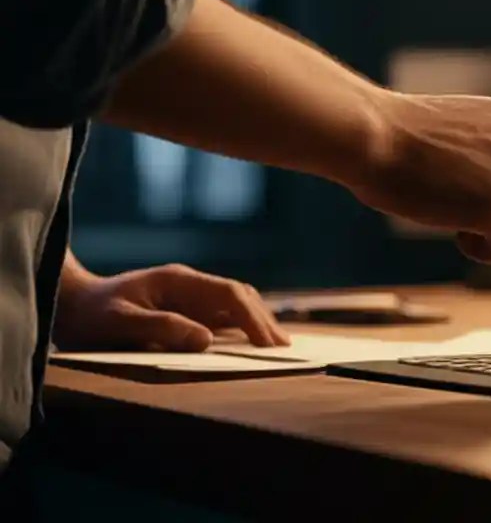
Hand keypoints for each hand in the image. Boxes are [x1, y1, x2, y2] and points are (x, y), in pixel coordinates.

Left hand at [55, 262, 289, 351]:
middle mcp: (188, 285)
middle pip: (239, 295)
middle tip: (283, 347)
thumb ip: (161, 327)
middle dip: (262, 320)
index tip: (266, 342)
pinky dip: (241, 327)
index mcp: (178, 280)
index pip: (229, 293)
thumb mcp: (119, 322)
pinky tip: (251, 342)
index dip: (252, 317)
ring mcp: (187, 296)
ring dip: (256, 321)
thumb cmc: (91, 314)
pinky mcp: (183, 309)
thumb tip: (206, 339)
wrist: (70, 304)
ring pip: (234, 303)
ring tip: (276, 344)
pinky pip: (220, 315)